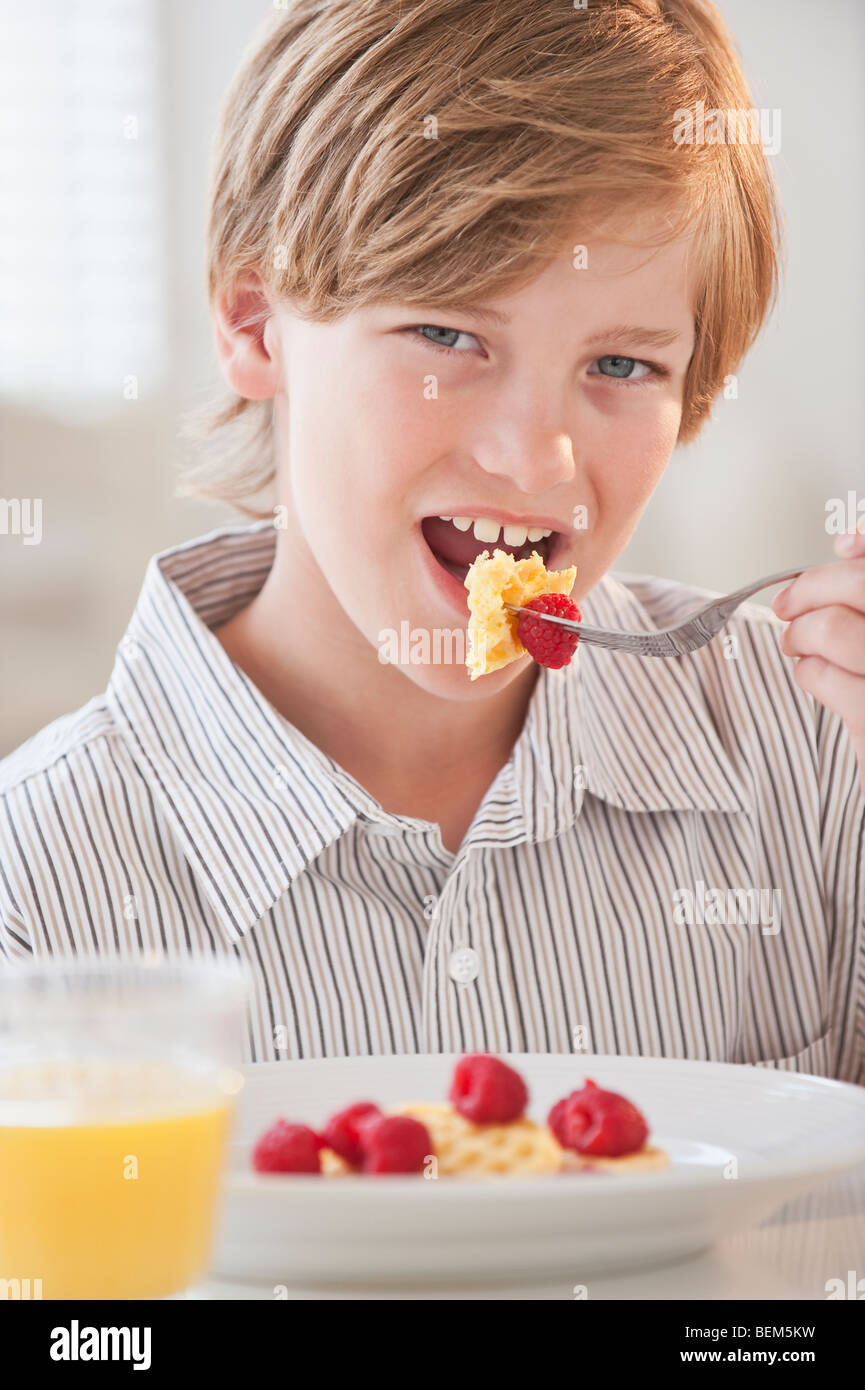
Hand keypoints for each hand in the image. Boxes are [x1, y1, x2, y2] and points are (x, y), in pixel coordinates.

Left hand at [771, 528, 864, 796]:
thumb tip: (846, 544)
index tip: (840, 549)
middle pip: (863, 588)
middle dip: (816, 589)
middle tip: (788, 604)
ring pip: (840, 631)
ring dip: (804, 633)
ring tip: (796, 644)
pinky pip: (830, 680)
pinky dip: (810, 671)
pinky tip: (811, 675)